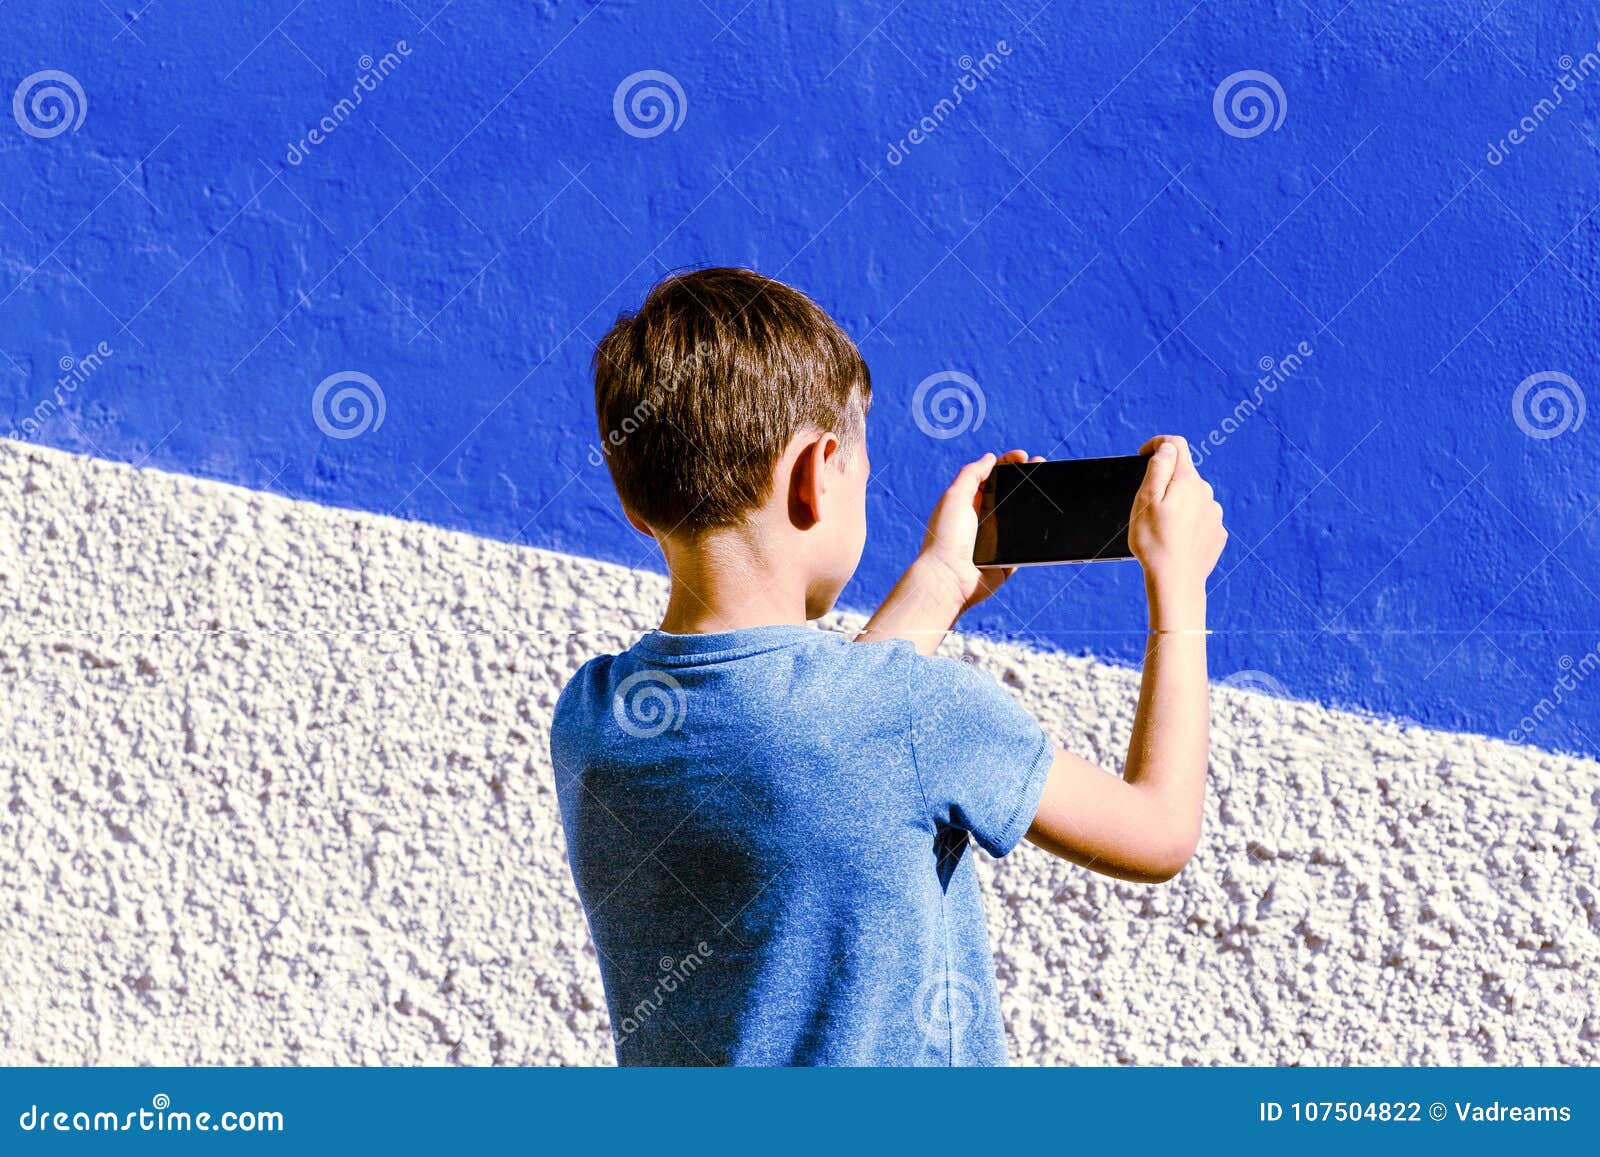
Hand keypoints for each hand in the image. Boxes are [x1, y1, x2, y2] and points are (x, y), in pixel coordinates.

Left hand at [918, 449, 1040, 613]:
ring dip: (1034, 502)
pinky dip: (1035, 532)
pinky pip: (1025, 543)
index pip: (990, 476)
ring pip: (1019, 516)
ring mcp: (995, 539)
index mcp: (967, 502)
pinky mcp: (1007, 559)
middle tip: (1040, 466)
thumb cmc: (946, 537)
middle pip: (1007, 492)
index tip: (1023, 456)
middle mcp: (981, 519)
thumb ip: (971, 475)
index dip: (1006, 463)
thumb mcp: (955, 497)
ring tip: (1048, 486)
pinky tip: (1047, 517)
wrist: (949, 579)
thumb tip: (990, 458)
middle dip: (1024, 478)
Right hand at [1129, 435, 1226, 626]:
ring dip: (1178, 504)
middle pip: (1184, 474)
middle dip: (1166, 482)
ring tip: (1161, 529)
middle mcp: (1205, 493)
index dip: (1157, 444)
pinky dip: (1187, 522)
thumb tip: (1167, 448)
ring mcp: (1214, 514)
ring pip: (1192, 497)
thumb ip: (1158, 468)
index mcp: (1187, 481)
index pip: (1176, 445)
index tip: (1143, 455)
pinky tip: (1175, 540)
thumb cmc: (1154, 542)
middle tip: (1147, 507)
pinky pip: (1200, 519)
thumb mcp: (1145, 500)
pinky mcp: (1216, 533)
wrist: (1176, 582)